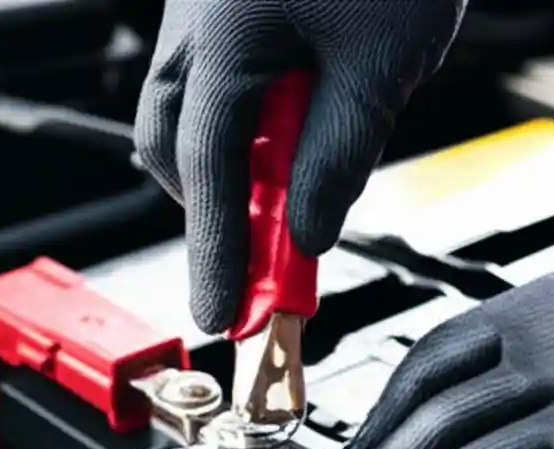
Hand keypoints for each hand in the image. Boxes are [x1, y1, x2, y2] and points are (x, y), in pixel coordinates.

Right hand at [134, 0, 465, 332]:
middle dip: (211, 209)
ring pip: (181, 114)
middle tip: (264, 257)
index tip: (220, 313)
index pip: (210, 172)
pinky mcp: (217, 3)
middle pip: (172, 148)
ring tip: (289, 187)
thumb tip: (307, 232)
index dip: (217, 251)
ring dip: (224, 165)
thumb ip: (338, 156)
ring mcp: (197, 10)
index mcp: (226, 39)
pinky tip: (289, 124)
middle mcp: (194, 25)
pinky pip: (206, 80)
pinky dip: (238, 122)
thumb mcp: (382, 63)